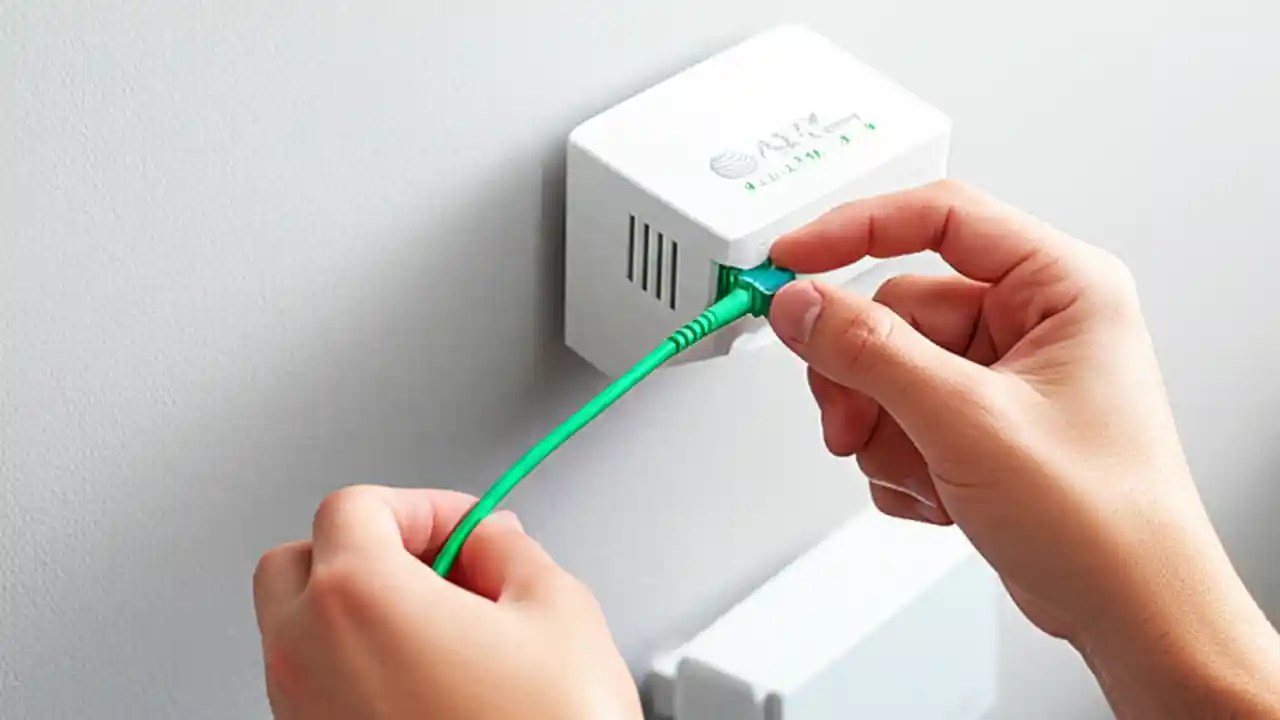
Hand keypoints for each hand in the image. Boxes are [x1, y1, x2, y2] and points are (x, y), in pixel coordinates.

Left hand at [253, 486, 640, 719]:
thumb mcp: (558, 611)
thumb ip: (512, 551)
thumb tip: (491, 539)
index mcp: (358, 598)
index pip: (355, 506)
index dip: (420, 505)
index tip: (464, 526)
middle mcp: (308, 655)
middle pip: (301, 561)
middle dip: (368, 550)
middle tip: (440, 566)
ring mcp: (301, 713)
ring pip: (302, 628)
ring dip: (362, 611)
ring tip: (445, 630)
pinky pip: (316, 685)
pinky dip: (359, 666)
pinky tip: (431, 680)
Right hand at [768, 180, 1279, 717]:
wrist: (1129, 612)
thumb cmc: (1104, 518)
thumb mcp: (968, 421)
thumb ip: (871, 351)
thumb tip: (802, 305)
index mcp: (1060, 286)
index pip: (939, 218)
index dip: (855, 231)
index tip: (790, 261)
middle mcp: (1033, 321)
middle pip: (898, 309)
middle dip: (865, 378)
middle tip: (851, 424)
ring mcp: (1003, 374)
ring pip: (889, 368)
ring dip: (882, 429)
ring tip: (920, 473)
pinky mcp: (979, 421)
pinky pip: (900, 413)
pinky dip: (900, 458)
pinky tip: (938, 494)